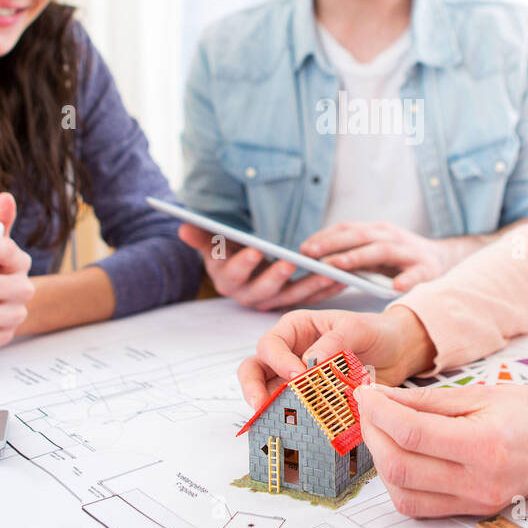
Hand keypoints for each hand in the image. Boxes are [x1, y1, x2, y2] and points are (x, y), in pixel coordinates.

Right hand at [178, 223, 344, 310]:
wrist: (245, 265)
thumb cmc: (229, 250)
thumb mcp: (213, 241)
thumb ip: (200, 235)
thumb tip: (182, 226)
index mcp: (228, 283)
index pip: (234, 274)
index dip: (243, 262)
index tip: (255, 249)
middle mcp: (251, 297)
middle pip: (265, 290)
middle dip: (278, 276)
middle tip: (291, 262)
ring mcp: (275, 301)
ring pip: (295, 295)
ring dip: (312, 284)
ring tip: (328, 269)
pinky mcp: (295, 301)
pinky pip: (313, 296)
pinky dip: (329, 288)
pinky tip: (344, 275)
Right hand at [237, 305, 435, 408]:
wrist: (398, 353)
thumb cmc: (375, 331)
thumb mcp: (357, 328)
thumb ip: (335, 341)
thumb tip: (311, 360)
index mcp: (296, 328)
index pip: (271, 344)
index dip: (278, 361)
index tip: (297, 376)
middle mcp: (289, 353)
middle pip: (254, 369)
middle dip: (252, 388)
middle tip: (260, 405)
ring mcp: (295, 379)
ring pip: (267, 393)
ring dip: (268, 408)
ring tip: (276, 421)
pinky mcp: (309, 400)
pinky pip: (291, 411)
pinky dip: (291, 420)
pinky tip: (298, 430)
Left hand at [300, 221, 456, 291]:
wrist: (445, 260)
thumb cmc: (400, 260)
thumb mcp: (375, 253)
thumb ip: (352, 256)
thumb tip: (316, 264)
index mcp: (376, 232)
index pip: (347, 229)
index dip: (324, 237)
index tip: (303, 249)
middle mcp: (391, 236)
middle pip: (359, 236)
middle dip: (333, 244)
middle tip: (310, 255)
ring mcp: (409, 251)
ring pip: (382, 250)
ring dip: (359, 257)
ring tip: (338, 266)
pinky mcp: (427, 268)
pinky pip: (417, 273)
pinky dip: (408, 278)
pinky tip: (396, 286)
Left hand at [353, 383, 527, 517]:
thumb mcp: (481, 392)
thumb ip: (427, 401)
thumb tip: (383, 397)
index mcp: (485, 445)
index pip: (412, 434)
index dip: (378, 412)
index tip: (364, 394)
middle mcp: (480, 481)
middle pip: (400, 468)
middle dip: (372, 435)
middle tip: (367, 409)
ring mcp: (476, 501)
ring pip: (403, 494)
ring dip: (380, 461)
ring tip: (380, 430)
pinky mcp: (474, 510)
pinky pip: (420, 506)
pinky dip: (399, 482)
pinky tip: (400, 454)